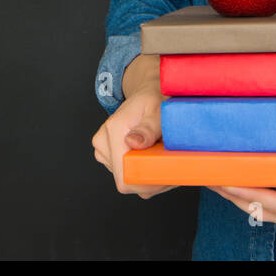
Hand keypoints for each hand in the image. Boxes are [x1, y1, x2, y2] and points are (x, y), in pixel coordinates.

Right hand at [92, 74, 177, 199]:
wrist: (147, 93)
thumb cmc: (155, 98)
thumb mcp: (159, 108)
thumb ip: (149, 127)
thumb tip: (133, 143)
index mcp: (114, 129)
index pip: (124, 176)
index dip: (148, 183)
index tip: (168, 173)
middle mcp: (104, 141)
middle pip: (127, 181)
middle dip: (152, 179)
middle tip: (171, 162)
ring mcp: (104, 150)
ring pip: (129, 180)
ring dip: (149, 174)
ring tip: (162, 154)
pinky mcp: (108, 156)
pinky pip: (127, 175)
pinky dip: (144, 171)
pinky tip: (153, 156)